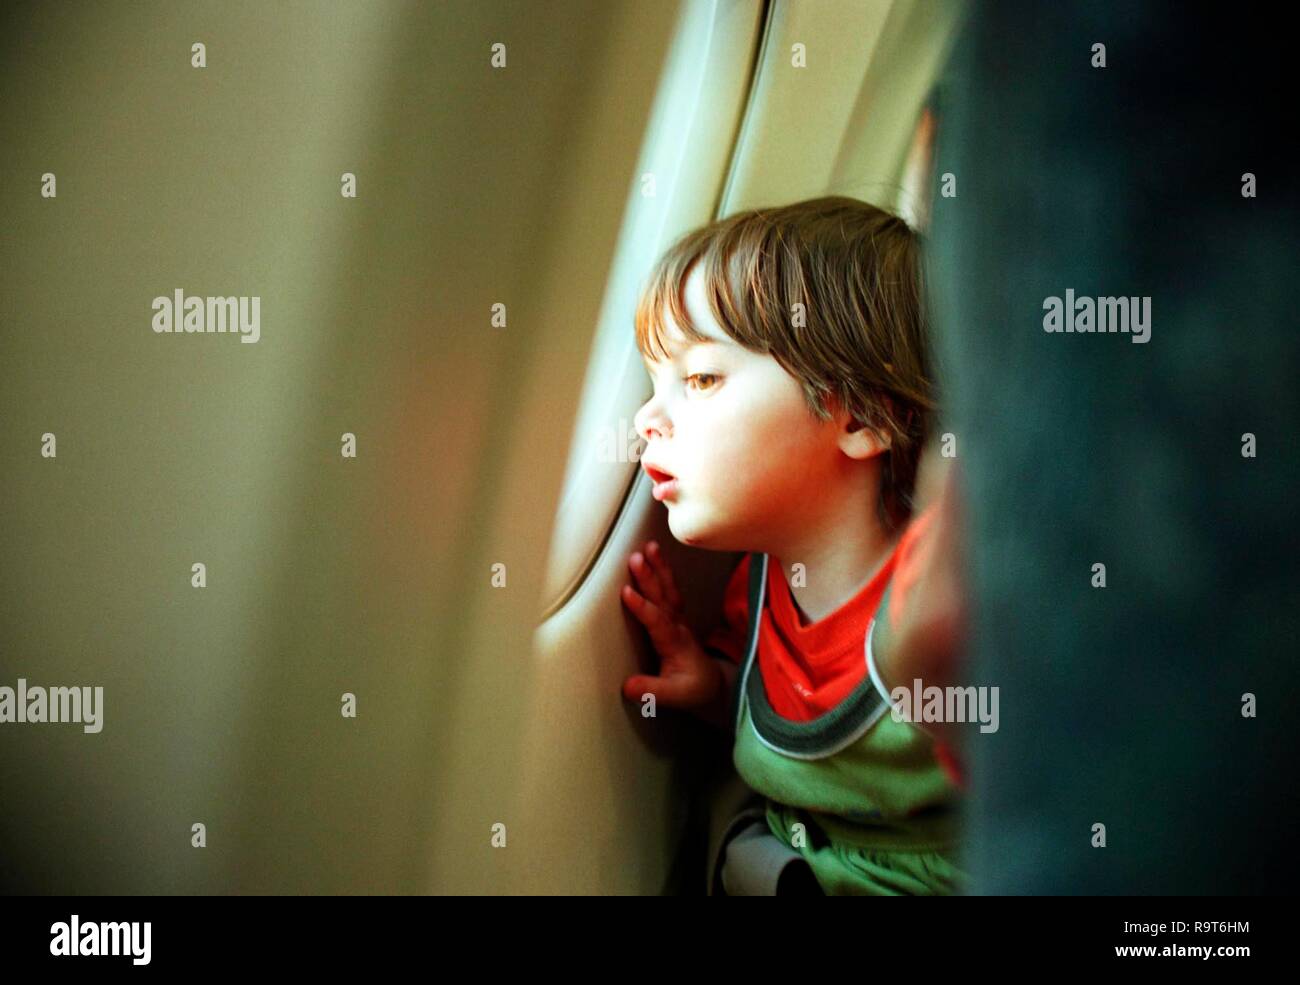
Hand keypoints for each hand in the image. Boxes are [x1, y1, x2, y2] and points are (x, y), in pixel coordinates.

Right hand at [620, 540, 724, 710]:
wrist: (711, 682)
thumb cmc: (691, 687)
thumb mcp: (674, 696)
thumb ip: (652, 691)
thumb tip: (628, 686)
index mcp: (674, 643)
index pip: (657, 621)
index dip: (642, 607)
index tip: (626, 592)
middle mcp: (677, 626)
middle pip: (663, 597)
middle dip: (649, 577)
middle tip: (636, 557)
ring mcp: (677, 619)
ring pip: (668, 588)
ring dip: (658, 567)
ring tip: (648, 547)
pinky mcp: (675, 615)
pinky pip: (669, 588)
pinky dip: (662, 571)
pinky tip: (654, 556)